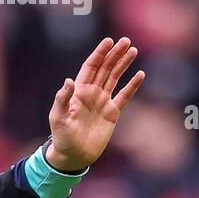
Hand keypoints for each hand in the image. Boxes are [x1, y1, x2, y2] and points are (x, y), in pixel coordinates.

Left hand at [46, 37, 145, 172]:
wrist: (73, 156)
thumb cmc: (62, 137)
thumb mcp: (58, 117)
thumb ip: (63, 99)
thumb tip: (68, 81)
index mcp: (79, 91)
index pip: (91, 67)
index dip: (99, 54)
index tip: (109, 41)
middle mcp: (92, 93)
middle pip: (105, 68)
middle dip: (115, 54)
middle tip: (126, 41)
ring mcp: (103, 102)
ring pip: (115, 78)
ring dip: (123, 64)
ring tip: (133, 51)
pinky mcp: (112, 113)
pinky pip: (124, 96)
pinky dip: (132, 86)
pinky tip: (140, 74)